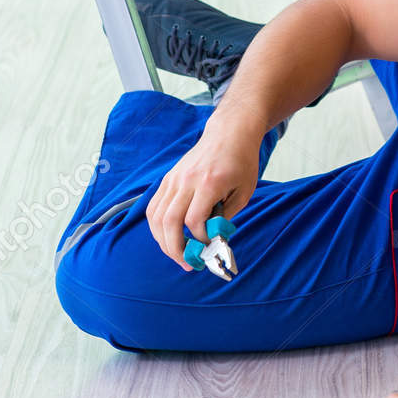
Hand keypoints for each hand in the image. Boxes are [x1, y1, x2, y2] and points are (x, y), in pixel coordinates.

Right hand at [145, 116, 260, 268]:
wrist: (229, 133)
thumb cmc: (241, 161)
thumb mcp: (243, 191)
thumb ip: (226, 216)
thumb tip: (212, 241)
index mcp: (208, 182)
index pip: (194, 221)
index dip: (200, 240)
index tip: (210, 248)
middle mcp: (186, 180)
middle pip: (169, 221)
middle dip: (176, 249)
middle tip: (188, 264)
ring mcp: (173, 179)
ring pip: (156, 216)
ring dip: (163, 241)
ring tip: (177, 254)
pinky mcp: (168, 179)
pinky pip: (154, 207)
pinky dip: (157, 226)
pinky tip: (168, 237)